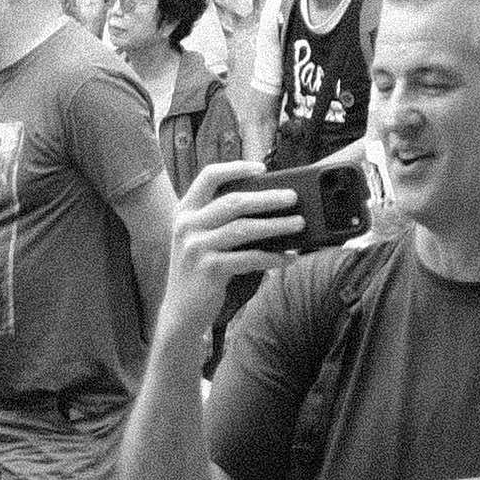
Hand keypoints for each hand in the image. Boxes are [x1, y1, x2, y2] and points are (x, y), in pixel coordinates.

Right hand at [149, 161, 312, 349]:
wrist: (180, 312)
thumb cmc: (199, 270)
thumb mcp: (200, 239)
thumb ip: (221, 220)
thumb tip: (267, 205)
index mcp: (185, 210)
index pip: (209, 176)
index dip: (236, 168)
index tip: (262, 168)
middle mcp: (187, 225)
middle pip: (233, 201)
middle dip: (267, 198)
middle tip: (293, 197)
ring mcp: (196, 247)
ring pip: (244, 228)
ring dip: (276, 226)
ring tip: (298, 224)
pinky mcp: (208, 269)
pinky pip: (248, 258)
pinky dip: (272, 257)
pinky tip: (288, 258)